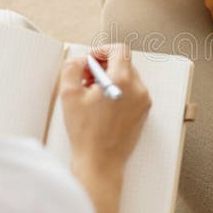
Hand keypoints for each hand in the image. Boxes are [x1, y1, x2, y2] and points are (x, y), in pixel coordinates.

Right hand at [59, 43, 151, 176]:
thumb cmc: (86, 134)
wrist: (100, 162)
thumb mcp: (69, 95)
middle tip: (86, 78)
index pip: (119, 50)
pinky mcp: (143, 112)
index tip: (91, 60)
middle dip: (104, 66)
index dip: (101, 51)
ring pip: (128, 77)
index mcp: (122, 81)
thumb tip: (80, 61)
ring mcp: (143, 102)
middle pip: (124, 63)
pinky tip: (102, 104)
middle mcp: (138, 89)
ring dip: (110, 78)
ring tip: (92, 93)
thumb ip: (72, 68)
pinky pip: (132, 92)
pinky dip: (119, 91)